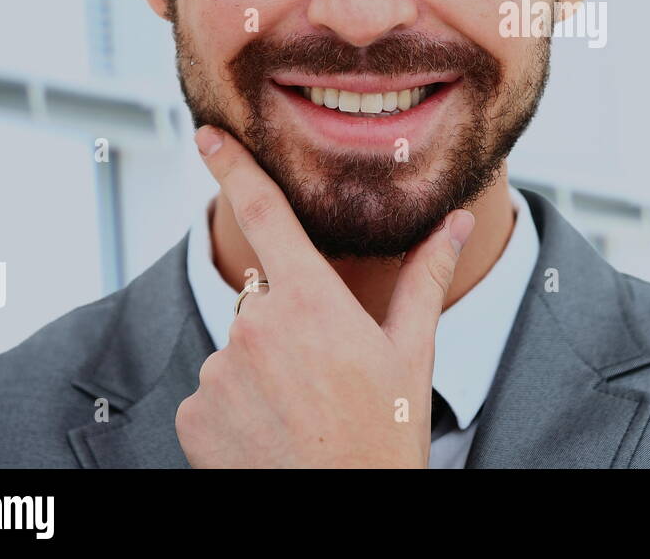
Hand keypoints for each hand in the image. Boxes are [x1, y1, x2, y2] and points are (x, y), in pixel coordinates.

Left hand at [175, 124, 475, 467]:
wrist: (344, 515)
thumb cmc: (384, 436)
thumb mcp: (411, 353)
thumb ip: (425, 278)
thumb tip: (458, 221)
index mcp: (310, 300)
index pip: (264, 213)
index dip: (232, 166)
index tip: (207, 134)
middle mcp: (253, 325)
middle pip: (263, 297)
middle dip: (288, 323)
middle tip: (324, 373)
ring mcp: (217, 371)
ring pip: (237, 348)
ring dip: (261, 368)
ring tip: (300, 411)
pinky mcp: (191, 414)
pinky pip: (211, 393)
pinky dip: (234, 407)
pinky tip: (270, 433)